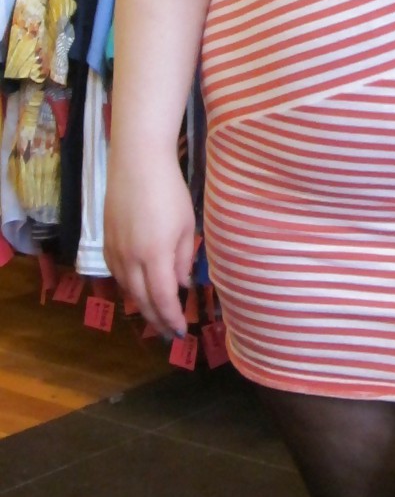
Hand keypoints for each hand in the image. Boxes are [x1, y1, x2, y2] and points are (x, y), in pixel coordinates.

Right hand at [103, 153, 195, 340]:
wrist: (137, 163)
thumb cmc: (170, 191)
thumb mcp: (187, 226)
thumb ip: (183, 259)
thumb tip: (180, 285)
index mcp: (154, 256)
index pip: (162, 298)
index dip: (171, 318)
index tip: (181, 332)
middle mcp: (130, 259)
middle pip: (142, 300)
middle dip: (156, 319)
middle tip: (169, 333)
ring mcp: (114, 250)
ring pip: (127, 288)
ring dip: (142, 305)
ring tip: (156, 316)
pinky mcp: (105, 241)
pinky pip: (116, 274)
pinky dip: (129, 287)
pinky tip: (138, 289)